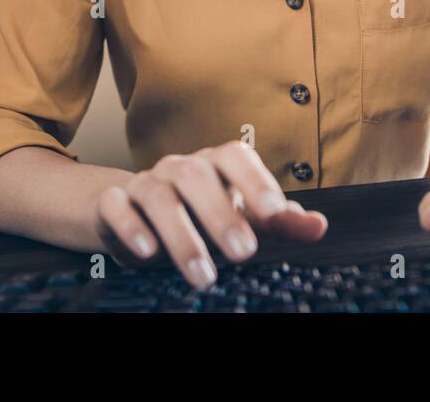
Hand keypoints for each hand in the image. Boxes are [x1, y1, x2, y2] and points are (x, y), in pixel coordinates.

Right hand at [93, 140, 327, 288]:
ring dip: (181, 235)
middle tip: (244, 254)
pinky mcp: (111, 203)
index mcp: (213, 164)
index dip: (254, 180)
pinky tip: (147, 253)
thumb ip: (279, 223)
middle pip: (197, 175)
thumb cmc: (197, 213)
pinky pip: (116, 206)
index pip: (234, 156)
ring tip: (203, 274)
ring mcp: (143, 182)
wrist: (129, 212)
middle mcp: (178, 167)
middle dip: (221, 215)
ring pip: (158, 195)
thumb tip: (318, 226)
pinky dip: (131, 227)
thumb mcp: (240, 217)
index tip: (274, 212)